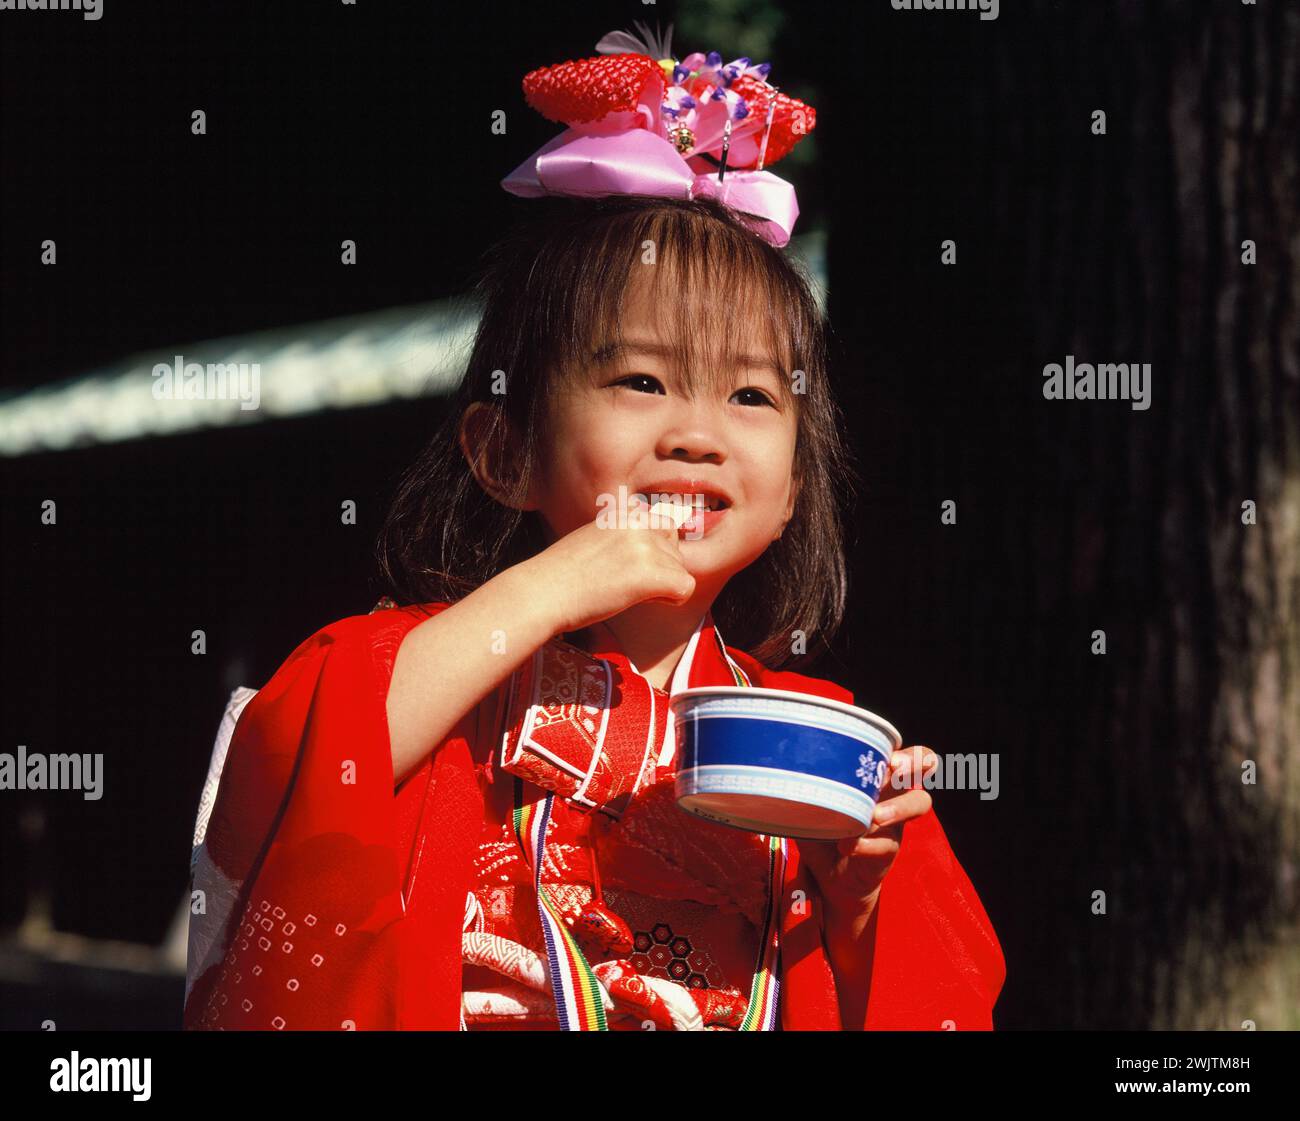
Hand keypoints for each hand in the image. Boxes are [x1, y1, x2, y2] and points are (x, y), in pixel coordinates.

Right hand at [521, 494, 695, 636]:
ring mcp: (645, 546)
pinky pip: (684, 588)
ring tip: (626, 591)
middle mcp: (638, 522)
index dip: (652, 552)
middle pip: (675, 548)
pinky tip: (641, 600)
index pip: (663, 527)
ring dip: (661, 586)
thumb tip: (649, 555)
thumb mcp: (593, 539)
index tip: (627, 567)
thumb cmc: (560, 575)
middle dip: (660, 568)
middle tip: (627, 583)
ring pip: (680, 569)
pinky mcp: (651, 573)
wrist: (542, 592)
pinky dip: (669, 600)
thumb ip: (622, 538)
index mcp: (624, 512)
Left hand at [797, 745, 939, 923]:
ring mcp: (894, 824)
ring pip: (919, 803)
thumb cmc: (821, 830)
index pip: (907, 756)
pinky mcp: (888, 851)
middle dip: (913, 764)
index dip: (910, 753)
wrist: (828, 878)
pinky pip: (887, 844)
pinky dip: (866, 845)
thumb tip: (786, 765)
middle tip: (893, 768)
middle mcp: (892, 796)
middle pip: (923, 768)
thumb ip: (807, 786)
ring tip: (872, 817)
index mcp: (875, 779)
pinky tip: (847, 847)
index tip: (891, 756)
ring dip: (896, 806)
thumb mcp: (812, 804)